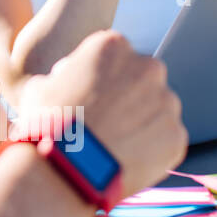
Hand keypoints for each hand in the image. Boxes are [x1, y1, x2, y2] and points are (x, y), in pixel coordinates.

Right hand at [14, 30, 186, 196]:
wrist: (66, 170)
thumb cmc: (47, 125)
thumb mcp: (40, 87)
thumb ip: (62, 76)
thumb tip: (64, 81)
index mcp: (112, 46)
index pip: (112, 54)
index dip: (98, 75)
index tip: (88, 94)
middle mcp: (147, 68)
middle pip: (141, 78)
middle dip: (127, 95)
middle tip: (104, 120)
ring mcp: (167, 103)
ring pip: (156, 110)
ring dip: (140, 122)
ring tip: (112, 145)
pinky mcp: (176, 136)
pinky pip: (165, 140)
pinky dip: (150, 149)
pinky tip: (124, 160)